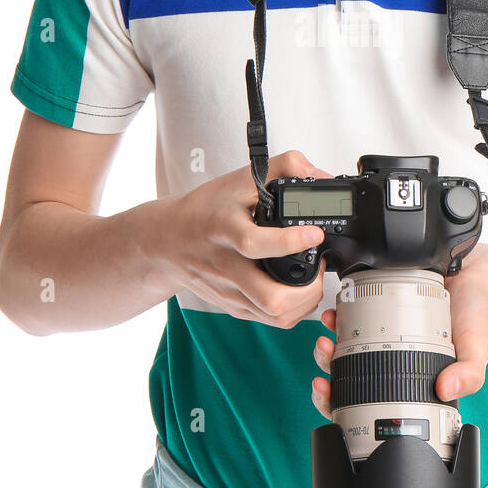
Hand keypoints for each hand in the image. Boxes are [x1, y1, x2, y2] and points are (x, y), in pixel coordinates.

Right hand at [163, 148, 333, 328]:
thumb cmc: (205, 209)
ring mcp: (230, 292)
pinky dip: (295, 310)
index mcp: (225, 231)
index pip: (255, 243)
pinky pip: (271, 321)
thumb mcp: (239, 179)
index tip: (315, 233)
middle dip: (308, 289)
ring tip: (313, 278)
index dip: (290, 241)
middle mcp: (227, 267)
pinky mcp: (234, 307)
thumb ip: (282, 166)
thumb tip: (318, 173)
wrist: (168, 241)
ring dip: (305, 303)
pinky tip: (300, 291)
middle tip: (318, 263)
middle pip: (270, 298)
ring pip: (275, 316)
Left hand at [312, 245, 487, 416]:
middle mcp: (393, 357)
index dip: (340, 401)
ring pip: (345, 346)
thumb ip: (469, 373)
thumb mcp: (477, 349)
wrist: (479, 275)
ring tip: (328, 332)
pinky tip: (336, 311)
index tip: (327, 389)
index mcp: (410, 376)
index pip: (368, 401)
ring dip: (329, 342)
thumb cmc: (475, 315)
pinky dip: (340, 316)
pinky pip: (353, 314)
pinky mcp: (382, 305)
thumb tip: (446, 389)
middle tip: (325, 352)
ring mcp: (384, 332)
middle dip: (327, 366)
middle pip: (348, 373)